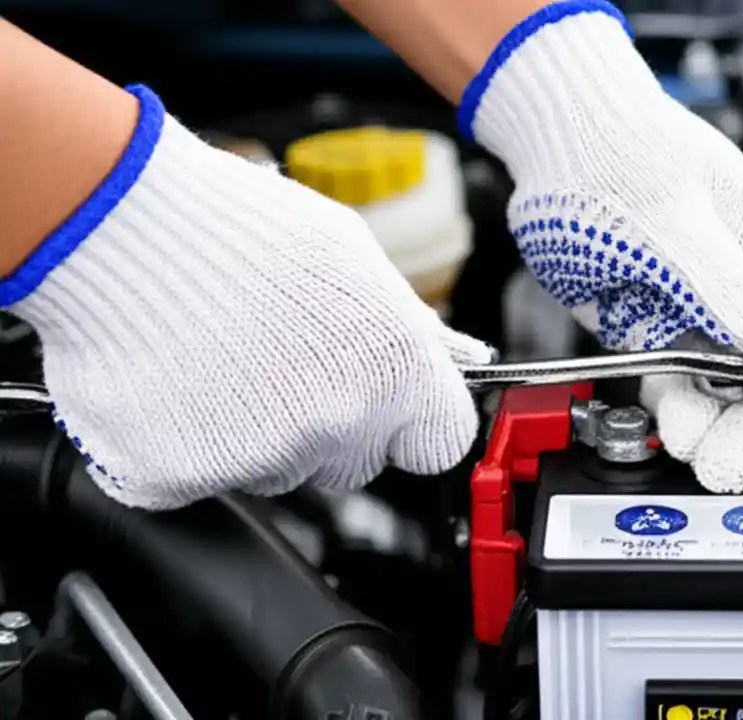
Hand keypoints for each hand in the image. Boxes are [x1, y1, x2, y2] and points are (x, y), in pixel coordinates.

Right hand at [3, 85, 490, 509]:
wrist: (112, 220)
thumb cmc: (233, 226)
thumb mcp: (349, 256)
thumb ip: (402, 323)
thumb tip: (447, 357)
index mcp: (393, 368)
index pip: (438, 442)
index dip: (413, 426)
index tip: (393, 411)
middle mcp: (335, 422)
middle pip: (352, 464)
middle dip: (327, 426)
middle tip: (279, 364)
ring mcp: (256, 457)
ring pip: (273, 472)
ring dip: (252, 434)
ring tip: (215, 357)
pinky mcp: (177, 478)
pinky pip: (193, 479)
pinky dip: (178, 445)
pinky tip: (168, 382)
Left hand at [462, 2, 742, 492]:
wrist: (557, 133)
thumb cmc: (614, 148)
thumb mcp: (669, 215)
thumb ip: (724, 281)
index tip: (733, 451)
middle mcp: (742, 289)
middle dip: (736, 428)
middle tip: (695, 453)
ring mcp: (698, 309)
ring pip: (719, 391)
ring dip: (698, 420)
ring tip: (668, 430)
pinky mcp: (657, 323)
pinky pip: (674, 380)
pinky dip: (665, 404)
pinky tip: (649, 408)